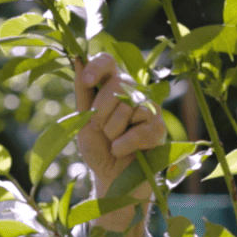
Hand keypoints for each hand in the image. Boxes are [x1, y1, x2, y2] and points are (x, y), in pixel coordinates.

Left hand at [73, 54, 166, 194]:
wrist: (111, 178)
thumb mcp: (83, 119)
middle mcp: (132, 91)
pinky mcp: (158, 128)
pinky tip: (122, 151)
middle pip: (117, 83)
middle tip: (99, 129)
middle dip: (101, 111)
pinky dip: (124, 144)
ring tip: (113, 142)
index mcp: (111, 85)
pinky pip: (140, 129)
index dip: (97, 67)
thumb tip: (77, 58)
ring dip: (112, 131)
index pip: (107, 61)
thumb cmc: (97, 147)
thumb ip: (83, 91)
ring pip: (128, 107)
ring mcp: (148, 108)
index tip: (87, 81)